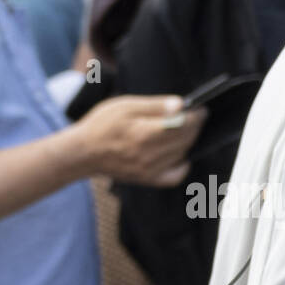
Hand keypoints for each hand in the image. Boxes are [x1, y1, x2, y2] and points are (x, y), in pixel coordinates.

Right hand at [74, 94, 205, 186]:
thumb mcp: (125, 106)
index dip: (196, 116)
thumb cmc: (102, 125)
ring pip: (182, 155)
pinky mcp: (147, 179)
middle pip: (185, 140)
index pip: (182, 125)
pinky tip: (180, 153)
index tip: (201, 108)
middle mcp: (150, 155)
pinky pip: (174, 176)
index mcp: (145, 134)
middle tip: (197, 116)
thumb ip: (155, 106)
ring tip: (187, 129)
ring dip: (189, 141)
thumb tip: (180, 105)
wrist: (83, 152)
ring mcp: (149, 170)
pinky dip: (183, 165)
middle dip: (195, 126)